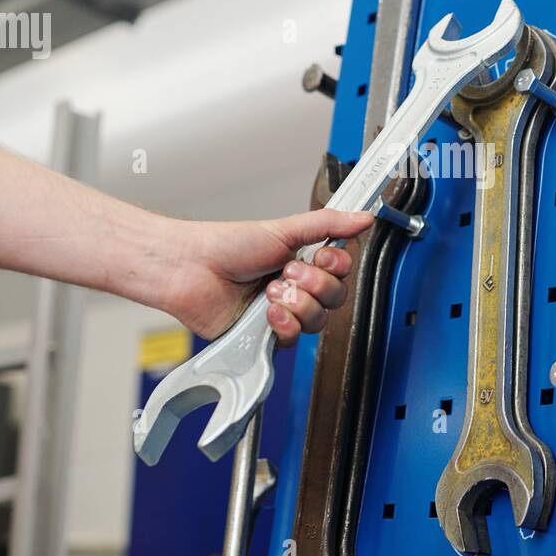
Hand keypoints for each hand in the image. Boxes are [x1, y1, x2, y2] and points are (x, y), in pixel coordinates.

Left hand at [160, 208, 375, 343]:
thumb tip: (363, 217)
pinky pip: (293, 338)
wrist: (192, 268)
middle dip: (315, 284)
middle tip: (288, 270)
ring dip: (297, 303)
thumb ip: (327, 223)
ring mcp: (283, 313)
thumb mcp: (283, 229)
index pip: (341, 272)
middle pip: (335, 298)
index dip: (337, 267)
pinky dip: (283, 323)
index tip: (323, 255)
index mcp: (302, 261)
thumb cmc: (227, 245)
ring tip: (271, 289)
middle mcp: (296, 289)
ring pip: (318, 320)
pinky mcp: (266, 336)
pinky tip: (267, 311)